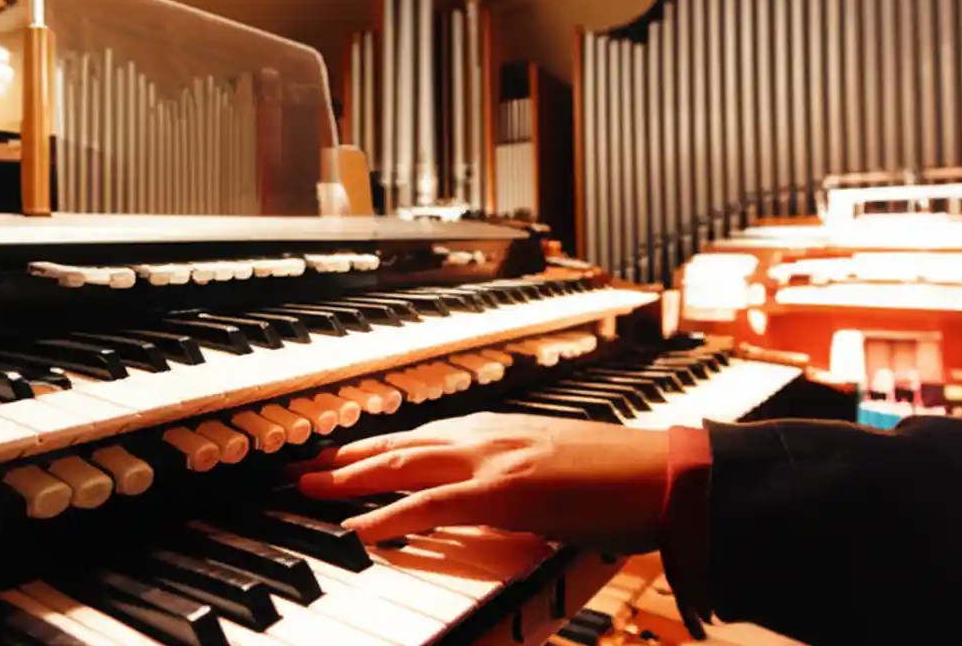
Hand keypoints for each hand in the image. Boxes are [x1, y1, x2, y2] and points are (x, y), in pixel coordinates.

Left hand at [290, 412, 669, 551]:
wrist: (663, 475)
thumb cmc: (616, 477)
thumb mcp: (549, 469)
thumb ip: (508, 478)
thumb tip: (479, 499)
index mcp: (495, 431)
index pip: (417, 437)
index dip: (370, 447)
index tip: (331, 456)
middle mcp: (486, 436)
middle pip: (397, 445)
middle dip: (342, 459)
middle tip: (298, 470)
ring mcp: (494, 460)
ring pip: (404, 465)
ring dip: (350, 479)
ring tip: (308, 490)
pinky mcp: (507, 492)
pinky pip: (435, 505)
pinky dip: (392, 516)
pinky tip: (360, 529)